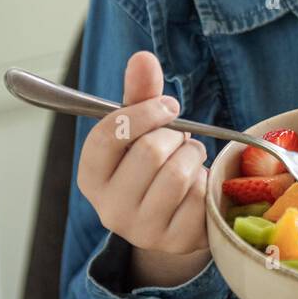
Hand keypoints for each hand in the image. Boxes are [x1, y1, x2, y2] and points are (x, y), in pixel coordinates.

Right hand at [77, 50, 209, 257]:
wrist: (174, 218)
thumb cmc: (152, 163)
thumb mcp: (141, 128)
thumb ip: (139, 93)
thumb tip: (142, 57)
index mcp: (91, 176)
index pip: (108, 134)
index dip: (143, 112)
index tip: (168, 105)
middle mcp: (109, 208)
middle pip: (150, 151)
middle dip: (175, 135)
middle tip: (180, 139)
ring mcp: (141, 230)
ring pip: (178, 173)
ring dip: (194, 154)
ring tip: (190, 157)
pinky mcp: (175, 241)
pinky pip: (200, 196)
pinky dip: (206, 182)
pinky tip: (198, 185)